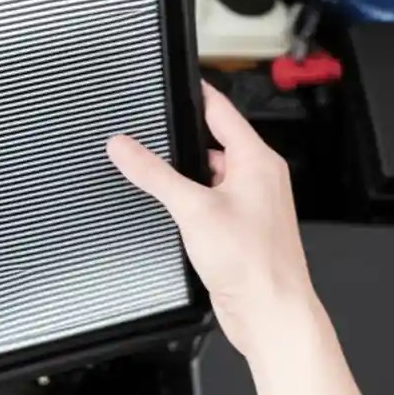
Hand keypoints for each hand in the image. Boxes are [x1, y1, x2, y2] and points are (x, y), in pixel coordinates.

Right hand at [106, 81, 319, 359]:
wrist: (269, 312)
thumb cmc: (253, 263)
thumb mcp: (192, 208)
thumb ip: (153, 174)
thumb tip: (124, 146)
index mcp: (258, 161)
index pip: (222, 111)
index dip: (198, 95)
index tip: (179, 82)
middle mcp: (259, 179)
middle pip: (213, 145)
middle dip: (181, 144)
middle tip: (150, 138)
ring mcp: (251, 205)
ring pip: (209, 177)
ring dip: (185, 179)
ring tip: (158, 182)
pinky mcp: (239, 230)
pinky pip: (209, 204)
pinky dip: (190, 205)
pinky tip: (173, 216)